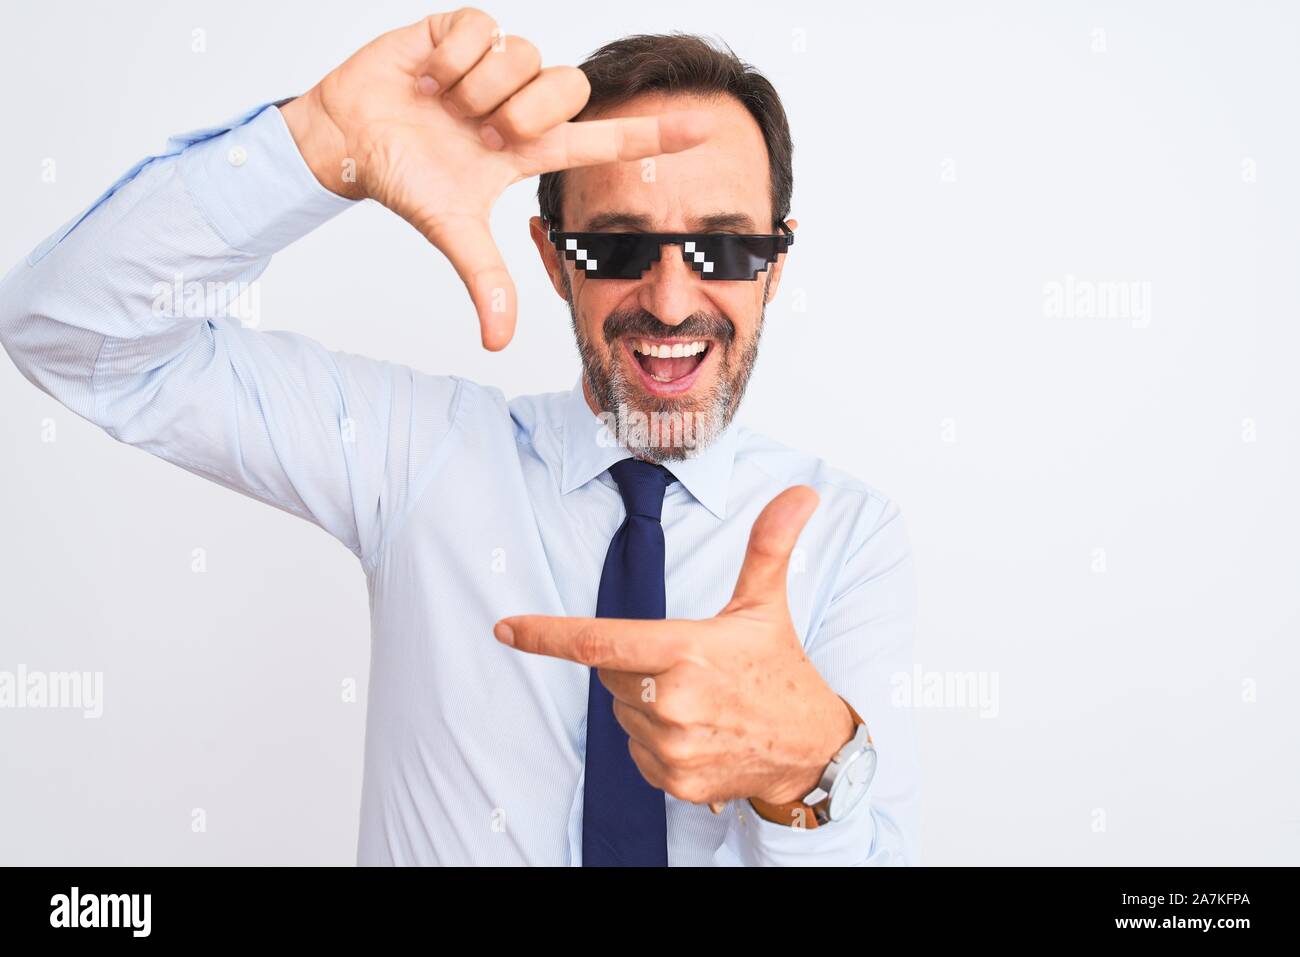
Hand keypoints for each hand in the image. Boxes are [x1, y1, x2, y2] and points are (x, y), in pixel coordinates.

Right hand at [279, 8, 713, 349]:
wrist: (346, 138)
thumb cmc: (403, 179)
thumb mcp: (451, 229)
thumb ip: (484, 279)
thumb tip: (499, 341)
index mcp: (531, 149)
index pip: (606, 140)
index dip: (654, 136)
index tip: (707, 128)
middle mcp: (523, 103)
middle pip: (570, 89)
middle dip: (524, 114)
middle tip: (480, 133)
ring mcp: (497, 65)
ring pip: (526, 57)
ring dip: (479, 88)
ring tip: (447, 105)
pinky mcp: (464, 29)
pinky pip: (485, 29)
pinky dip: (453, 58)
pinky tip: (431, 75)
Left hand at [493, 486, 857, 808]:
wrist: (810, 747)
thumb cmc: (780, 669)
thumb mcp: (766, 605)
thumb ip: (769, 545)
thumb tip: (801, 492)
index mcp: (688, 652)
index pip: (598, 642)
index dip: (546, 635)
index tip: (505, 628)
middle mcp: (674, 703)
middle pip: (611, 675)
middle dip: (634, 665)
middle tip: (687, 667)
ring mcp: (674, 748)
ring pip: (621, 715)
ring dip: (644, 705)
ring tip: (699, 702)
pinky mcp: (676, 783)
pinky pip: (636, 752)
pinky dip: (655, 741)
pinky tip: (697, 733)